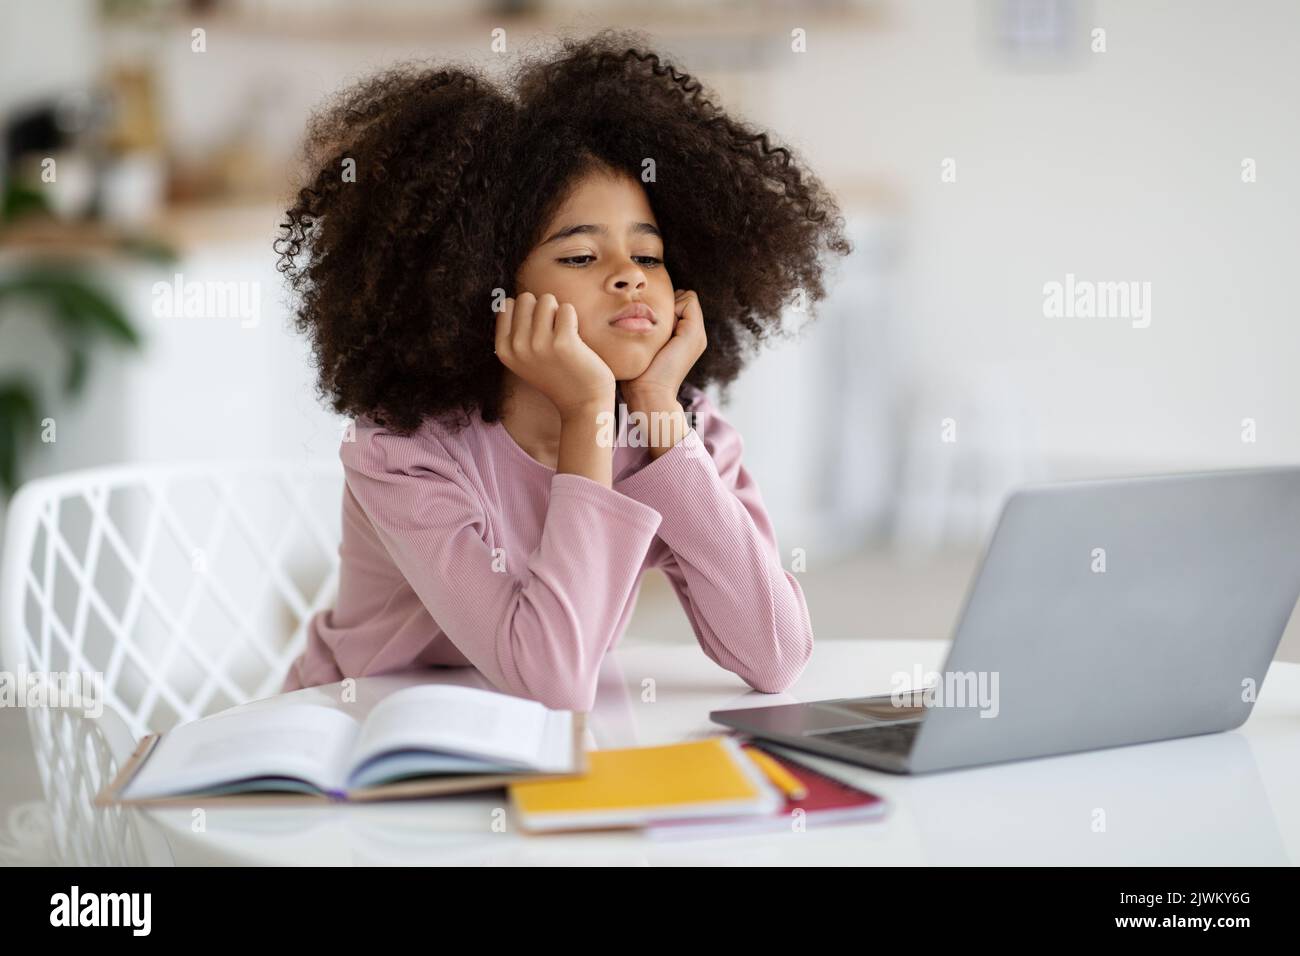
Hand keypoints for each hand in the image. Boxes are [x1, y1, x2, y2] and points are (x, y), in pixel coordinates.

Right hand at [495, 292, 615, 417]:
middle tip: (552, 333)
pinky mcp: (563, 342)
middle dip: (541, 309)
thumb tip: (504, 298)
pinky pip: (566, 309)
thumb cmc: (556, 374)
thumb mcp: (524, 358)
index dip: (526, 312)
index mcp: (504, 350)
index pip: (507, 304)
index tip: (536, 332)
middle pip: (526, 298)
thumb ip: (513, 332)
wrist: (582, 403)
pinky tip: (575, 340)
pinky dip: (573, 320)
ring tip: (563, 336)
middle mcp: (517, 347)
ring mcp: (539, 344)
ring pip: (546, 300)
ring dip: (558, 313)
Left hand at [622, 289, 706, 403]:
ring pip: (687, 297)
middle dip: (667, 304)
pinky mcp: (693, 333)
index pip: (680, 304)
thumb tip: (642, 309)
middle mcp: (695, 335)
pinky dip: (673, 306)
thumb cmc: (638, 375)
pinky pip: (689, 300)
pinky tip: (661, 328)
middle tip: (653, 326)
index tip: (648, 324)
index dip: (664, 306)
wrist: (649, 394)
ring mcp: (697, 334)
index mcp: (686, 338)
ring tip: (657, 330)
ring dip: (669, 306)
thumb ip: (650, 328)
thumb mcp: (644, 347)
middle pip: (683, 298)